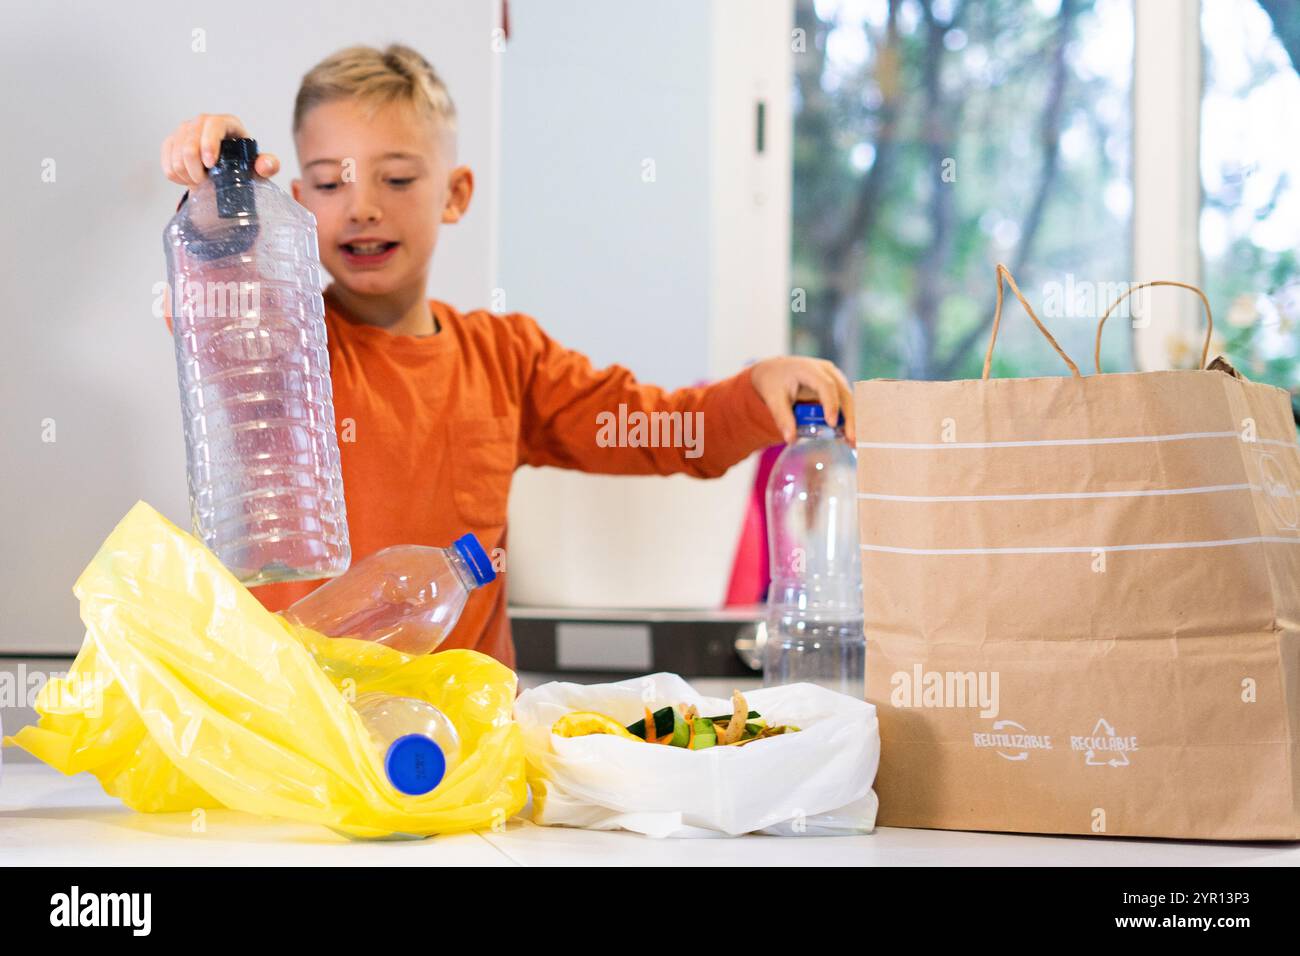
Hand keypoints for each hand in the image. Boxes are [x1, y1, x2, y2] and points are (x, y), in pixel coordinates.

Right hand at [160, 113, 279, 185]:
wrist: (227, 169)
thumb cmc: (245, 164)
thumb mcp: (259, 167)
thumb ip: (268, 165)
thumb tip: (266, 166)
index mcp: (226, 123)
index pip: (212, 124)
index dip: (208, 143)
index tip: (210, 164)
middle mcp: (203, 122)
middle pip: (189, 142)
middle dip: (195, 168)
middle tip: (205, 182)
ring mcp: (185, 130)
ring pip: (176, 154)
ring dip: (186, 174)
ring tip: (200, 181)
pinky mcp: (172, 141)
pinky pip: (167, 160)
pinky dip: (175, 175)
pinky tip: (188, 178)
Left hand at [750, 356, 855, 444]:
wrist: (775, 370)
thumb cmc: (774, 382)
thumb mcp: (773, 398)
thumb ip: (782, 417)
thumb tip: (791, 440)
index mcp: (809, 369)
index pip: (826, 385)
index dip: (831, 404)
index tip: (831, 424)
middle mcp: (827, 371)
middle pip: (844, 393)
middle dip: (849, 417)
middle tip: (851, 438)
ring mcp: (835, 378)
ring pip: (849, 399)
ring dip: (853, 420)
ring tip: (852, 442)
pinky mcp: (837, 387)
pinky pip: (845, 403)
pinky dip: (848, 419)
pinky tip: (848, 437)